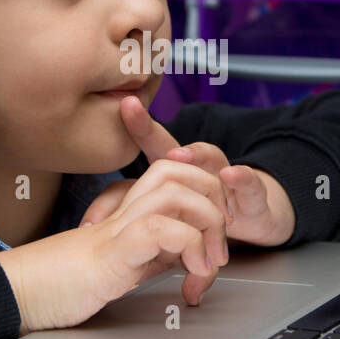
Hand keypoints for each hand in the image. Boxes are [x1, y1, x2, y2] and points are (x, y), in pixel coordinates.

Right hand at [0, 103, 235, 330]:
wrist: (22, 295)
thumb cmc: (63, 285)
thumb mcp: (125, 266)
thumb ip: (155, 253)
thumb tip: (188, 253)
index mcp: (125, 212)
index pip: (171, 173)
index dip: (203, 187)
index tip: (218, 225)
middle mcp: (123, 211)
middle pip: (180, 171)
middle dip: (214, 199)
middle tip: (221, 243)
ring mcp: (118, 227)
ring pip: (176, 192)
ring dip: (206, 224)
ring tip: (211, 262)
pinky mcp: (113, 249)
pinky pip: (160, 228)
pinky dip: (188, 247)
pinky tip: (191, 276)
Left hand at [80, 96, 296, 248]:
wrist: (253, 219)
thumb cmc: (202, 216)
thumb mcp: (167, 219)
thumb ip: (132, 218)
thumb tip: (86, 230)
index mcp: (171, 173)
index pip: (143, 152)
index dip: (128, 133)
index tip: (114, 108)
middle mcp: (196, 167)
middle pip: (169, 144)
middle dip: (148, 127)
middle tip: (130, 110)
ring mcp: (224, 177)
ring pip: (210, 156)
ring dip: (196, 153)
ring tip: (181, 155)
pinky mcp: (251, 193)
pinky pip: (248, 183)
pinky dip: (241, 179)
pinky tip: (232, 176)